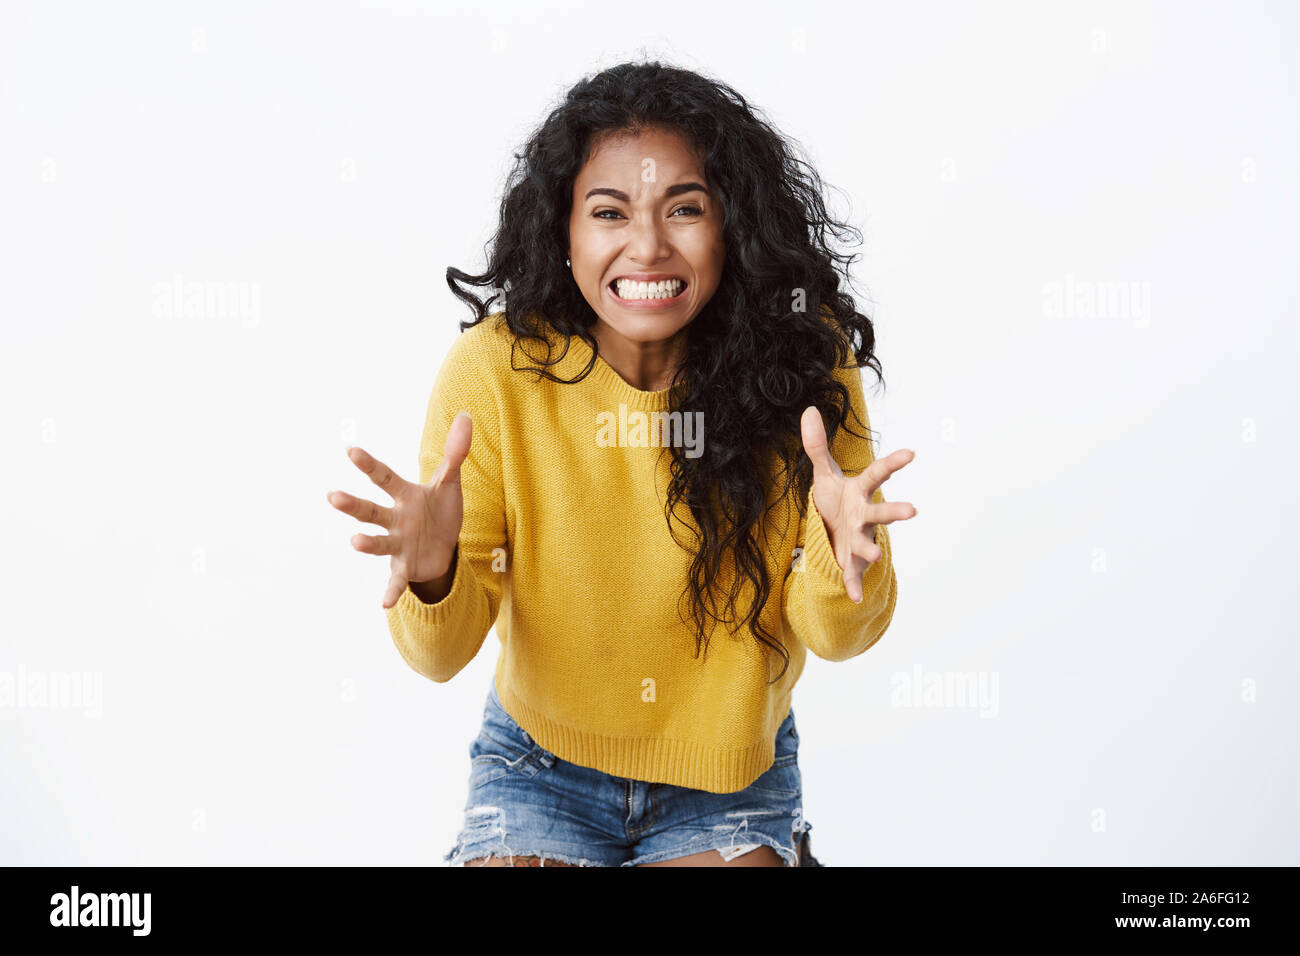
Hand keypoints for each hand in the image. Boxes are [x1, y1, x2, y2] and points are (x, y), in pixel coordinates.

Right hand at [326, 411, 472, 608]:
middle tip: (332, 496)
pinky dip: (390, 591)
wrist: (443, 546)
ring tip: (355, 541)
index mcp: (404, 496)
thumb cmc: (440, 510)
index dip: (368, 465)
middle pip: (371, 511)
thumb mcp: (451, 483)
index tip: (350, 450)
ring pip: (379, 543)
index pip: (384, 478)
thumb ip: (455, 453)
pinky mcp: (405, 568)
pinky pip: (396, 581)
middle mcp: (394, 520)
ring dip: (367, 543)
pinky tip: (384, 604)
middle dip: (352, 505)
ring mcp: (397, 545)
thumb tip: (465, 416)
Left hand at [799, 405, 916, 602]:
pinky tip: (854, 597)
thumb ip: (817, 445)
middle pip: (880, 512)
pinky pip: (851, 573)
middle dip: (894, 512)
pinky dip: (852, 584)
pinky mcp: (850, 560)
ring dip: (871, 548)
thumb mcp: (824, 474)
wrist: (835, 534)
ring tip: (875, 553)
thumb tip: (809, 409)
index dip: (893, 463)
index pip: (877, 474)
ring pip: (866, 543)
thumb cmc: (835, 501)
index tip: (911, 452)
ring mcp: (859, 538)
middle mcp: (864, 515)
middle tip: (913, 510)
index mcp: (859, 492)